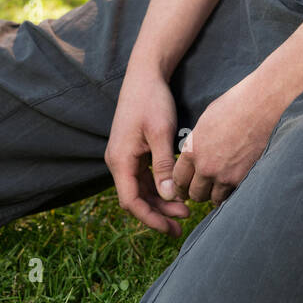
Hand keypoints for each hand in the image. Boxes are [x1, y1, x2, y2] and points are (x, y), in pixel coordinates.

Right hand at [104, 67, 190, 236]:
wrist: (145, 75)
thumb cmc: (152, 100)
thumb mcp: (161, 133)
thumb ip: (163, 166)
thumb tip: (169, 196)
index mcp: (120, 160)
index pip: (131, 201)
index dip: (150, 218)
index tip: (171, 227)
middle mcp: (118, 161)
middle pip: (136, 198)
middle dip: (158, 213)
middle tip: (184, 223)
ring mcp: (125, 156)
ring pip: (141, 189)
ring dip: (160, 201)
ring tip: (185, 210)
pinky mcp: (133, 150)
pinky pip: (143, 176)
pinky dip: (158, 187)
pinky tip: (176, 191)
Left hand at [170, 74, 282, 206]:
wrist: (260, 106)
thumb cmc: (234, 106)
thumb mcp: (205, 122)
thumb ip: (197, 143)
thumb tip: (195, 154)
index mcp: (192, 150)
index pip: (178, 179)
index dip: (181, 186)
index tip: (185, 188)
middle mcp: (205, 166)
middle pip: (194, 193)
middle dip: (197, 192)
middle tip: (203, 189)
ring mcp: (224, 175)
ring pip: (213, 199)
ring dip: (214, 194)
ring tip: (219, 187)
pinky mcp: (242, 179)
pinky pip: (231, 195)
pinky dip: (231, 192)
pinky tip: (233, 184)